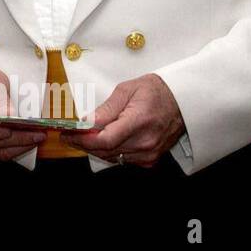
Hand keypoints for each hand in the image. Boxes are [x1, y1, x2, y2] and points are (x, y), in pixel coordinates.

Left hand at [69, 73, 184, 166]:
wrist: (182, 101)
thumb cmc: (155, 91)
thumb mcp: (126, 90)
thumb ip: (106, 109)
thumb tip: (86, 122)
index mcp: (139, 121)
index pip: (104, 139)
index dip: (82, 139)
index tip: (68, 134)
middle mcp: (145, 141)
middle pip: (105, 150)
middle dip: (83, 143)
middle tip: (68, 136)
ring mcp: (149, 153)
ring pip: (112, 157)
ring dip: (95, 149)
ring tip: (81, 138)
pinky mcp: (151, 159)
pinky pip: (123, 160)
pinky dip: (110, 153)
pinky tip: (102, 143)